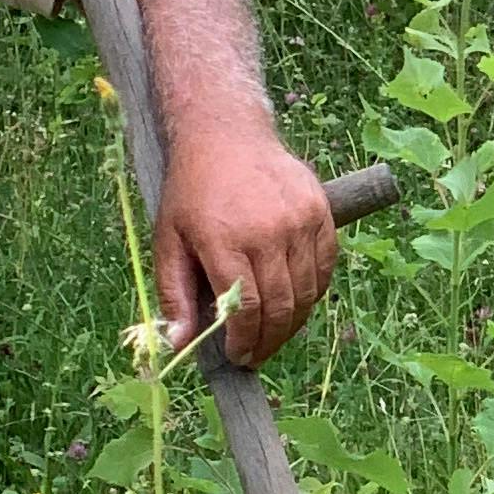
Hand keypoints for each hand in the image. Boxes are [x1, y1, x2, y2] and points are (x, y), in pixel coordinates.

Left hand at [155, 126, 339, 369]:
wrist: (226, 135)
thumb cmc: (192, 192)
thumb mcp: (168, 241)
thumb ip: (174, 294)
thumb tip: (178, 344)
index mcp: (224, 240)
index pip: (245, 309)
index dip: (244, 341)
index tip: (239, 357)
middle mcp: (267, 231)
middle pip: (280, 306)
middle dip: (269, 340)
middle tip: (257, 355)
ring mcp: (299, 220)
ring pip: (306, 291)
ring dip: (293, 323)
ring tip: (275, 336)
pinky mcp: (320, 211)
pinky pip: (325, 266)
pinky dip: (314, 292)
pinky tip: (296, 304)